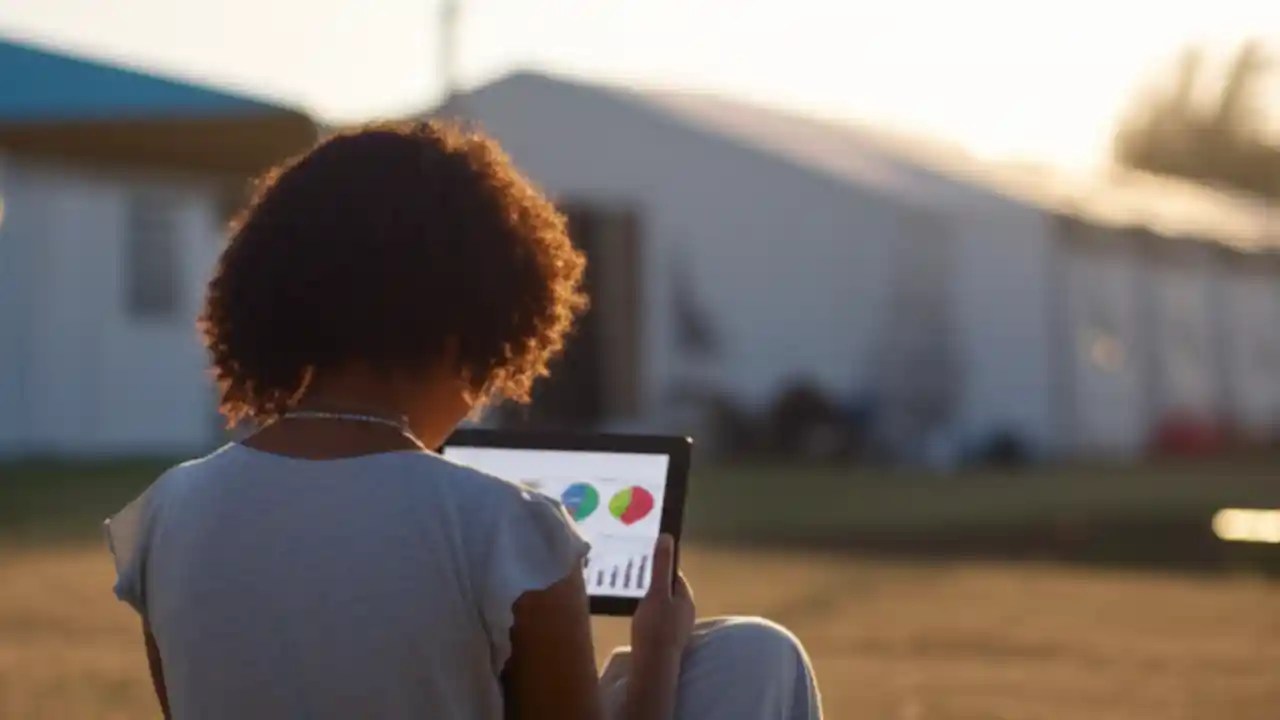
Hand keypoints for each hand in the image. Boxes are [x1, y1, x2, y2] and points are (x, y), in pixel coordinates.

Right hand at [630, 534, 695, 662]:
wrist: (653, 667)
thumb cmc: (656, 627)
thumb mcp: (656, 591)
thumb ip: (661, 565)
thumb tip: (667, 537)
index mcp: (686, 598)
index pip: (674, 575)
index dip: (659, 567)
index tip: (642, 563)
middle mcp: (685, 613)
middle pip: (668, 591)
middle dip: (652, 584)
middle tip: (632, 580)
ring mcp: (677, 628)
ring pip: (662, 607)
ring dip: (648, 602)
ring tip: (630, 599)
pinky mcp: (667, 641)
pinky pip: (657, 622)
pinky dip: (647, 617)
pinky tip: (635, 621)